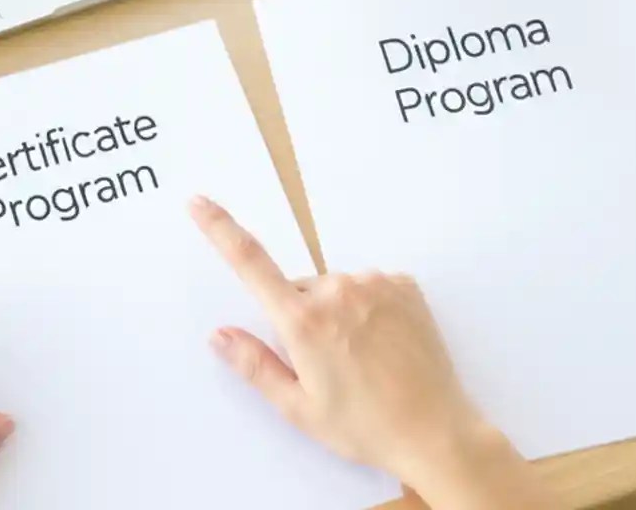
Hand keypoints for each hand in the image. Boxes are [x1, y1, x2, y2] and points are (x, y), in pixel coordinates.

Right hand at [189, 196, 556, 509]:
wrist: (436, 433)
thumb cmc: (365, 426)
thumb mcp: (298, 407)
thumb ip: (255, 365)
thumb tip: (219, 334)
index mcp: (304, 322)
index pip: (250, 263)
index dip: (220, 228)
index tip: (199, 203)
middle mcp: (338, 292)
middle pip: (298, 290)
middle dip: (300, 318)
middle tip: (325, 365)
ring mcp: (374, 285)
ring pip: (335, 290)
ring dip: (337, 314)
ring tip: (361, 361)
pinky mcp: (404, 286)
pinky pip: (369, 288)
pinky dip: (368, 309)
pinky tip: (382, 345)